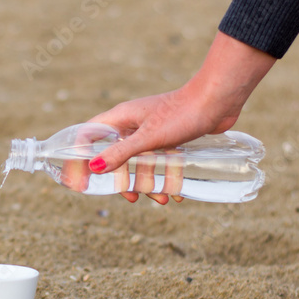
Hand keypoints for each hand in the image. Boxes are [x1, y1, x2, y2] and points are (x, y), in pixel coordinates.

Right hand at [87, 31, 275, 203]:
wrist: (218, 100)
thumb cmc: (182, 113)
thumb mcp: (148, 138)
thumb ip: (121, 154)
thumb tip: (95, 169)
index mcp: (120, 118)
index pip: (88, 137)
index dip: (80, 159)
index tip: (82, 182)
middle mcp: (133, 124)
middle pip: (116, 156)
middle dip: (124, 180)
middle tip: (130, 198)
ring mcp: (152, 130)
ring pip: (141, 162)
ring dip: (150, 183)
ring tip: (163, 199)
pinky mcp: (170, 137)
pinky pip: (161, 161)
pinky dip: (167, 177)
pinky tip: (178, 191)